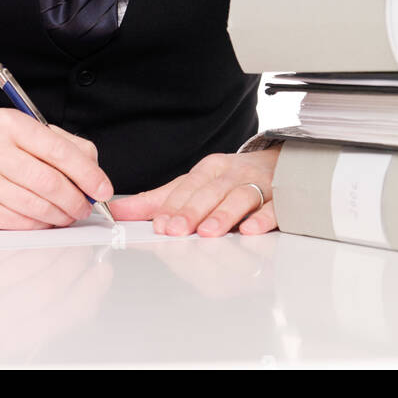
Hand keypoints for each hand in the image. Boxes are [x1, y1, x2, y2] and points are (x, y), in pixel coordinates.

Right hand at [0, 109, 112, 229]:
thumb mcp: (26, 136)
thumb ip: (64, 146)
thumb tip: (94, 172)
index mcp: (8, 122)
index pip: (58, 149)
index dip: (87, 173)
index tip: (103, 189)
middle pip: (49, 181)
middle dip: (75, 200)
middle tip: (85, 208)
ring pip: (36, 205)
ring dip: (60, 216)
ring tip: (67, 215)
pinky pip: (18, 222)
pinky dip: (39, 226)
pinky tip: (44, 221)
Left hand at [109, 147, 280, 236]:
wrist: (278, 164)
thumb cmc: (229, 179)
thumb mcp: (193, 185)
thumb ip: (156, 201)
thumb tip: (116, 211)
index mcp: (209, 170)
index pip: (188, 187)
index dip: (173, 205)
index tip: (159, 223)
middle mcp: (232, 175)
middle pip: (211, 192)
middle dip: (192, 211)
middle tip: (176, 230)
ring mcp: (257, 185)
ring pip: (240, 197)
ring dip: (223, 214)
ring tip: (208, 232)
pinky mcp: (280, 199)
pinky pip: (273, 208)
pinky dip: (262, 218)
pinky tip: (250, 229)